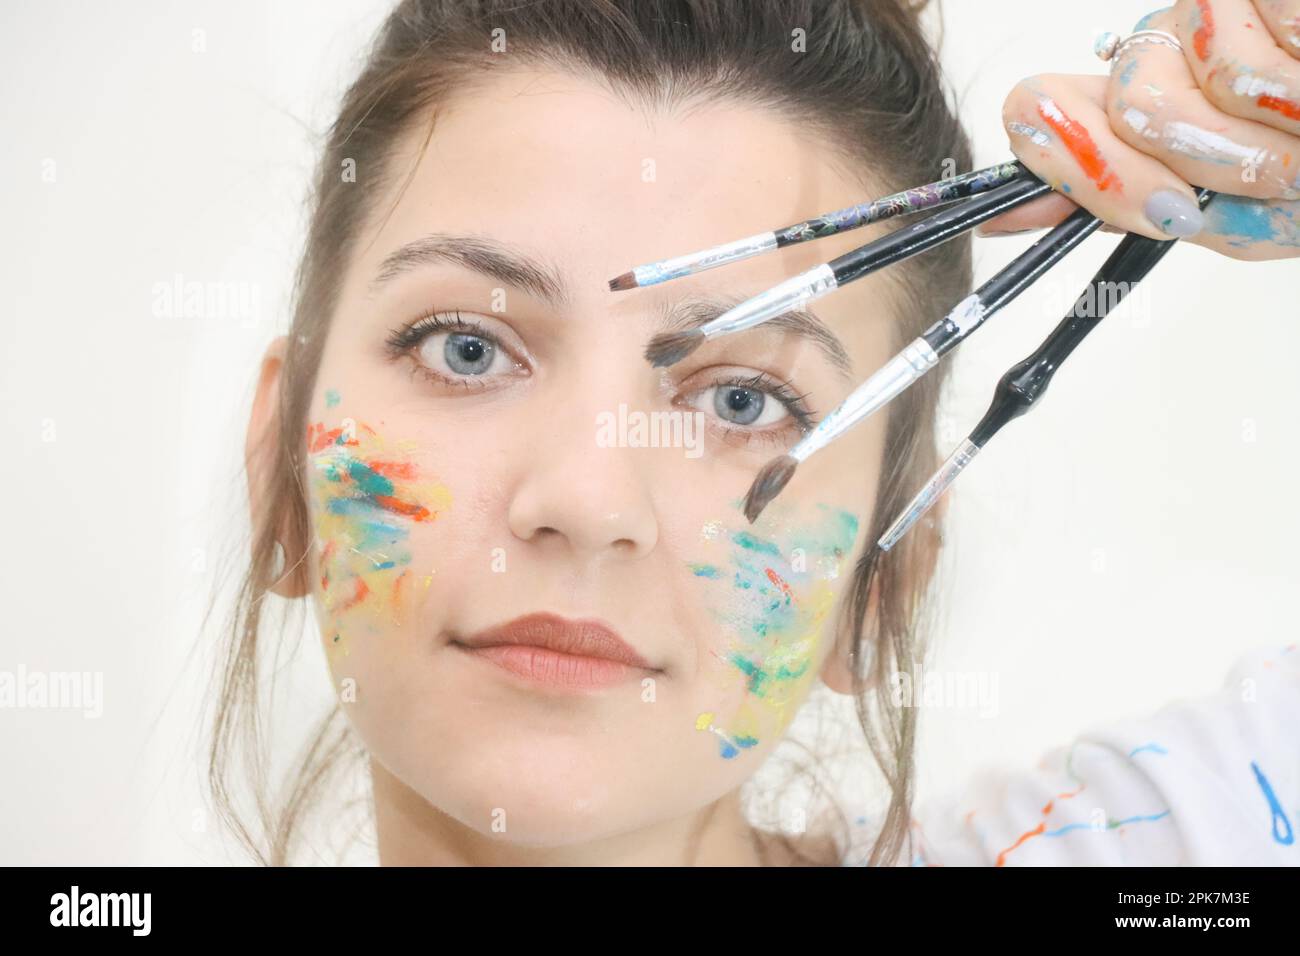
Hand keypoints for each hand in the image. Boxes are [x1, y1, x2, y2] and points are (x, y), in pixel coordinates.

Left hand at [985, 1, 1299, 260]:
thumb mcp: (1227, 213)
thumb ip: (1118, 202)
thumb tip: (998, 217)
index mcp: (1133, 107)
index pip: (1039, 112)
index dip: (1083, 162)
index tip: (1172, 210)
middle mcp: (1159, 46)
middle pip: (1128, 106)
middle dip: (1216, 160)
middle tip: (1281, 171)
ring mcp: (1208, 6)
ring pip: (1206, 73)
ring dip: (1276, 129)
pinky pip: (1266, 27)